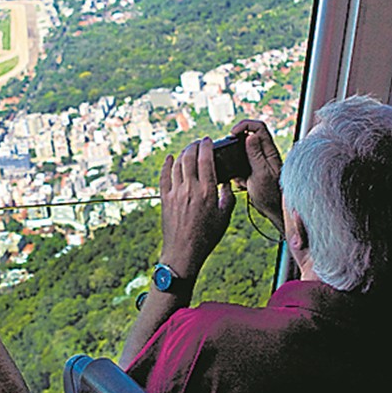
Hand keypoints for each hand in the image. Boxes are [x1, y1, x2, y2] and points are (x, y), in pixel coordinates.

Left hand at [158, 138, 235, 277]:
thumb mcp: (224, 218)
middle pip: (189, 157)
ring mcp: (175, 193)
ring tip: (188, 149)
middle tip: (198, 142)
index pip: (206, 160)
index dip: (207, 146)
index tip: (208, 140)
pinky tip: (169, 158)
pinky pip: (164, 177)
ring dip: (183, 153)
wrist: (183, 252)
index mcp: (207, 192)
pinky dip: (166, 165)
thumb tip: (225, 183)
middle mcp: (190, 189)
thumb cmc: (206, 237)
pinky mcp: (164, 199)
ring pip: (177, 164)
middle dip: (194, 145)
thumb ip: (227, 198)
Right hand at [230, 119, 284, 232]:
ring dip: (236, 159)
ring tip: (235, 172)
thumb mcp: (261, 173)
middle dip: (237, 142)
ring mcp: (260, 162)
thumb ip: (255, 154)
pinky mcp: (255, 171)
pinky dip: (237, 171)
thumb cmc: (271, 194)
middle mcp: (265, 154)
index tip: (233, 134)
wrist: (274, 211)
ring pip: (244, 151)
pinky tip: (240, 183)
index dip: (244, 125)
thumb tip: (250, 136)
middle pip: (250, 135)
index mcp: (269, 151)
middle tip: (229, 151)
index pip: (259, 127)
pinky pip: (242, 165)